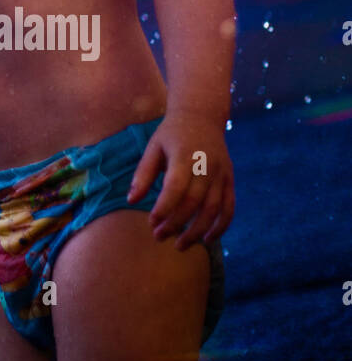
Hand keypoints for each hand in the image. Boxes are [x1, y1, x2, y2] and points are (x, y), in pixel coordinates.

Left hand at [126, 112, 234, 249]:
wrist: (202, 116)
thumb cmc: (171, 134)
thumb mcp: (153, 147)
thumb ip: (143, 174)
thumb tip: (131, 200)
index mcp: (184, 155)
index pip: (176, 187)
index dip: (164, 208)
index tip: (151, 222)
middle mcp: (206, 165)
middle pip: (194, 202)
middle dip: (176, 223)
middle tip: (159, 237)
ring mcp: (221, 174)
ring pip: (213, 209)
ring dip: (197, 231)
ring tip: (180, 245)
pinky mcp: (230, 180)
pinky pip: (229, 208)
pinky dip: (221, 227)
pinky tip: (207, 240)